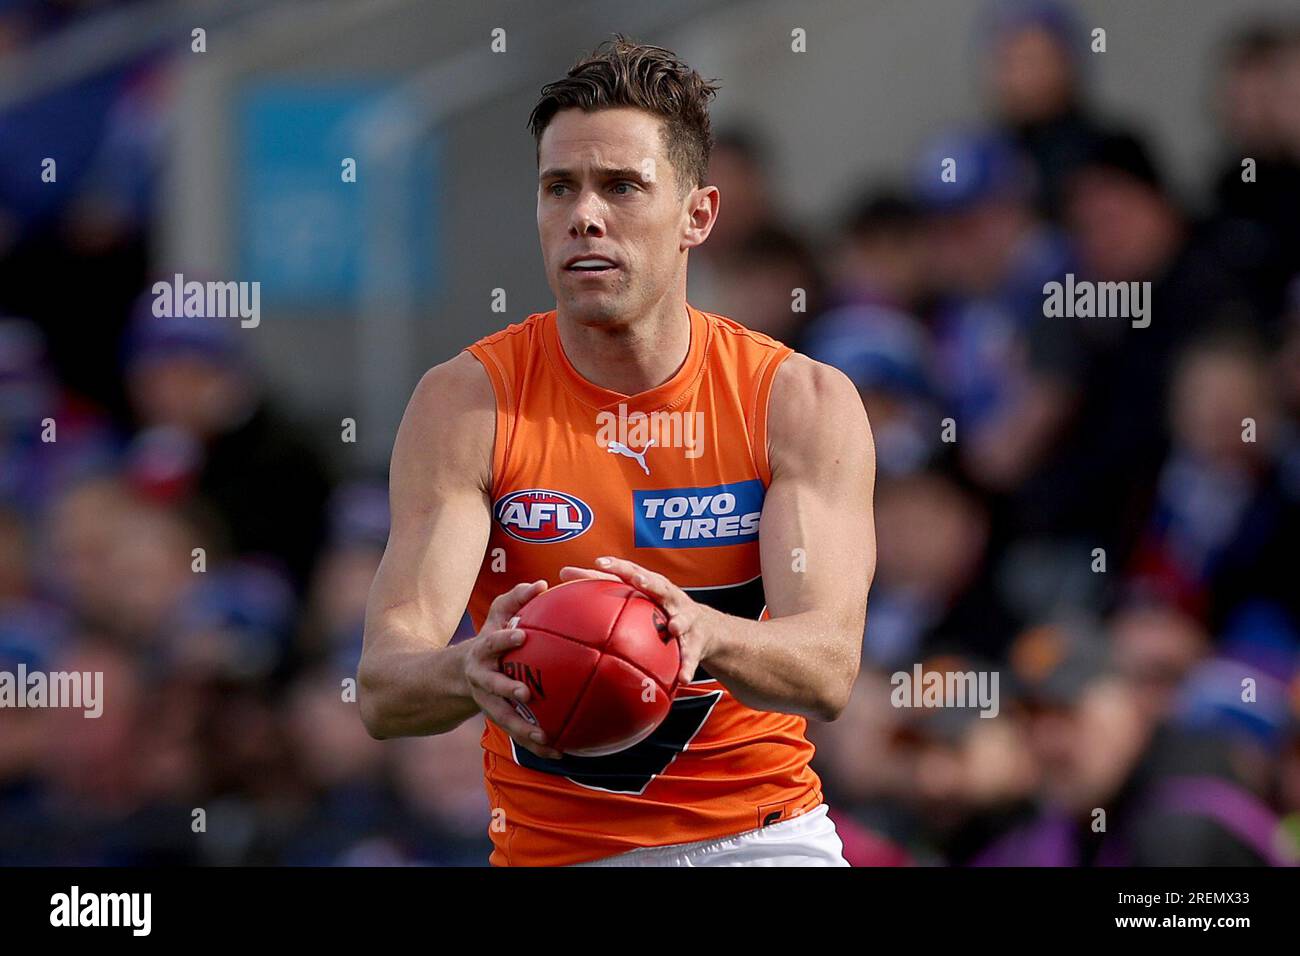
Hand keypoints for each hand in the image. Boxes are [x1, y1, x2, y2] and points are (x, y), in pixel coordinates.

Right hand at [463, 580, 562, 758]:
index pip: (492, 643)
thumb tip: (541, 583)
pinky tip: (561, 752)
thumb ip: (515, 598)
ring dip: (523, 729)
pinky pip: (519, 736)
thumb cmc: (491, 639)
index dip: (504, 639)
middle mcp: (482, 680)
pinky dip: (538, 746)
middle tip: (526, 692)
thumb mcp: (497, 616)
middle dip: (507, 690)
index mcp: (482, 653)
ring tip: (546, 737)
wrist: (460, 675)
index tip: (520, 634)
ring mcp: (489, 702)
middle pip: (492, 687)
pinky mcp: (500, 719)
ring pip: (505, 719)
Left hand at [558, 556, 718, 684]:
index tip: (600, 561)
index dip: (617, 565)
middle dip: (650, 582)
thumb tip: (561, 575)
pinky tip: (682, 679)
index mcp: (652, 586)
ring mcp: (686, 618)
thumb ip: (602, 586)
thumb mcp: (636, 597)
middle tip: (638, 581)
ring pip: (682, 618)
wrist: (706, 628)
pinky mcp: (697, 642)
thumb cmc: (659, 608)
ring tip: (672, 628)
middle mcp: (670, 597)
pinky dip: (687, 666)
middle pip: (660, 586)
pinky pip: (691, 656)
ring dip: (677, 621)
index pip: (633, 571)